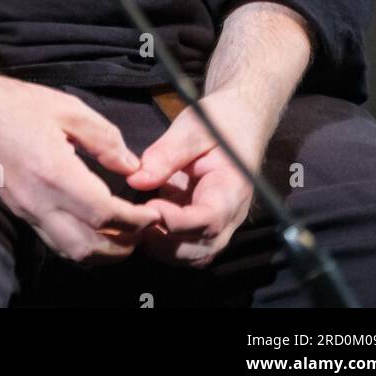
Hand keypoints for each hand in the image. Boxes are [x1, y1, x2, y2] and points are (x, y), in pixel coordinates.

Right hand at [0, 72, 162, 264]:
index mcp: (54, 172)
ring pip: (71, 251)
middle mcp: (39, 200)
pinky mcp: (20, 211)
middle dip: (123, 245)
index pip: (104, 214)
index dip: (134, 220)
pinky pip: (55, 242)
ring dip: (103, 252)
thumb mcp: (68, 109)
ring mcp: (27, 210)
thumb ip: (104, 138)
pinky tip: (94, 230)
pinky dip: (81, 245)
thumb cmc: (17, 104)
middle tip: (143, 230)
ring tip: (124, 235)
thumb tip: (132, 166)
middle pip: (89, 245)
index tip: (151, 213)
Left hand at [120, 87, 269, 268]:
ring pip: (192, 255)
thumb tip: (136, 179)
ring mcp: (218, 224)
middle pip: (199, 249)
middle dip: (164, 242)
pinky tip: (144, 222)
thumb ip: (166, 153)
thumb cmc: (221, 121)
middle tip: (134, 219)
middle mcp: (229, 216)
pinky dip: (164, 243)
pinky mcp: (203, 224)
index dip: (176, 222)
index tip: (149, 208)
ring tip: (136, 222)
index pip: (208, 221)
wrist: (241, 120)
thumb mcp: (193, 128)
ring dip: (162, 247)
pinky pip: (186, 246)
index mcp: (231, 190)